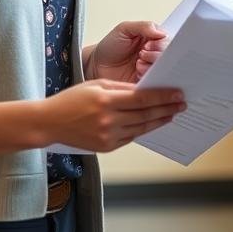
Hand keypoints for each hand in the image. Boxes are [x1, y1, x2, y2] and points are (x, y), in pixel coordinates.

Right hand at [43, 79, 184, 151]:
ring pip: (141, 127)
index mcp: (106, 100)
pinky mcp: (106, 147)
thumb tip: (145, 90)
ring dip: (159, 120)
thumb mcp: (96, 84)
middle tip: (181, 104)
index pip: (143, 98)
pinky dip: (143, 129)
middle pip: (146, 114)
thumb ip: (122, 88)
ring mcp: (108, 136)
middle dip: (167, 108)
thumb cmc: (72, 100)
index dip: (163, 96)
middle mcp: (108, 120)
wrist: (50, 123)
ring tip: (172, 114)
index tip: (178, 94)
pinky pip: (131, 137)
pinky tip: (152, 123)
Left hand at [86, 21, 168, 82]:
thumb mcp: (124, 29)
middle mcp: (154, 55)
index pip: (168, 42)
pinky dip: (148, 78)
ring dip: (152, 66)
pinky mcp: (145, 83)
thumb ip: (143, 26)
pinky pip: (155, 84)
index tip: (148, 44)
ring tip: (138, 63)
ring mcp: (151, 70)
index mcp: (153, 40)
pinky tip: (138, 73)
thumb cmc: (109, 47)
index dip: (161, 44)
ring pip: (163, 70)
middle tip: (142, 53)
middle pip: (169, 57)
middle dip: (156, 55)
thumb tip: (161, 32)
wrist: (95, 65)